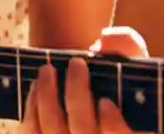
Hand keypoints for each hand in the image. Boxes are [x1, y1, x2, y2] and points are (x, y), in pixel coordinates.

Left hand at [20, 26, 149, 133]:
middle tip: (77, 63)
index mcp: (129, 132)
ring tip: (48, 69)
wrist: (88, 95)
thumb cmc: (116, 79)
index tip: (106, 101)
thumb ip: (127, 45)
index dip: (113, 125)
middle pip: (83, 131)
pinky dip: (31, 108)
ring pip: (54, 131)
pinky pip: (32, 132)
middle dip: (77, 95)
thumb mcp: (132, 62)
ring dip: (48, 97)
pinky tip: (36, 87)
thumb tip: (106, 38)